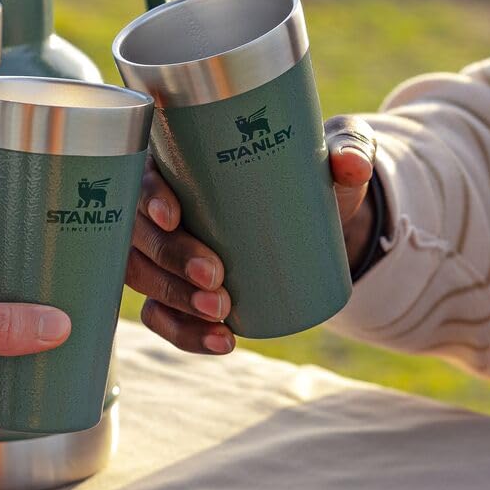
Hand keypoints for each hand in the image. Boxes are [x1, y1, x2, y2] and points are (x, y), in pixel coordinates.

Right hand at [127, 115, 376, 354]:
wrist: (319, 221)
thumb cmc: (311, 172)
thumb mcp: (334, 153)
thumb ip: (347, 148)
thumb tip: (350, 166)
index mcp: (180, 161)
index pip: (144, 175)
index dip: (148, 197)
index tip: (174, 217)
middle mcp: (159, 206)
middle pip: (139, 234)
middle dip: (171, 259)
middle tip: (215, 276)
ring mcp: (164, 250)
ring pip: (144, 277)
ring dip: (176, 302)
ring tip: (221, 313)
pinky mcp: (179, 287)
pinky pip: (162, 315)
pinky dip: (185, 333)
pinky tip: (219, 341)